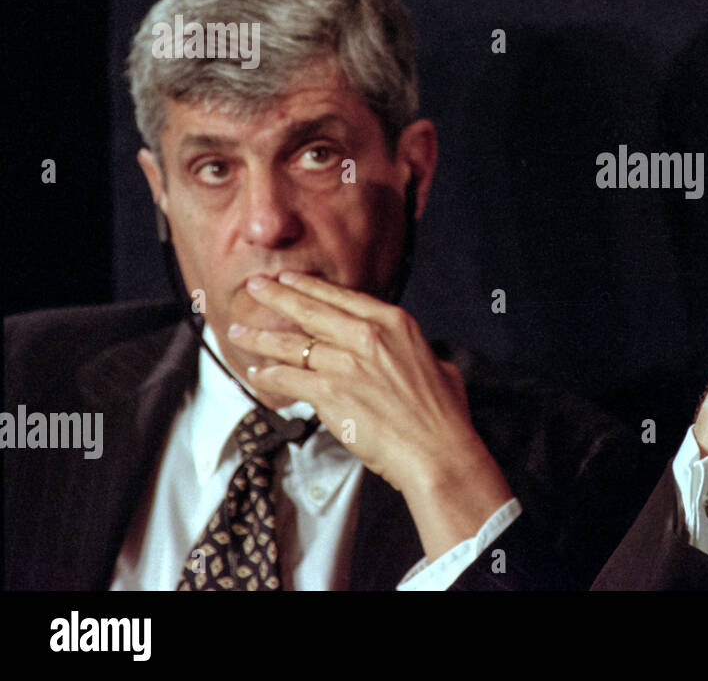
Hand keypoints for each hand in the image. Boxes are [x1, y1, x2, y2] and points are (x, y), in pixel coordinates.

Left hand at [229, 272, 513, 560]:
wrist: (437, 451)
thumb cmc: (444, 416)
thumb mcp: (439, 367)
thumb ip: (415, 354)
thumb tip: (411, 356)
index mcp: (395, 323)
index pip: (341, 297)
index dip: (309, 286)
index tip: (290, 279)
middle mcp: (367, 335)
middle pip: (310, 309)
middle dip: (277, 295)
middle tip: (255, 286)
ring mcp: (346, 362)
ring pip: (291, 343)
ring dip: (260, 336)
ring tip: (239, 330)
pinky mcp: (329, 392)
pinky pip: (287, 378)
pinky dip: (268, 375)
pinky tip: (257, 373)